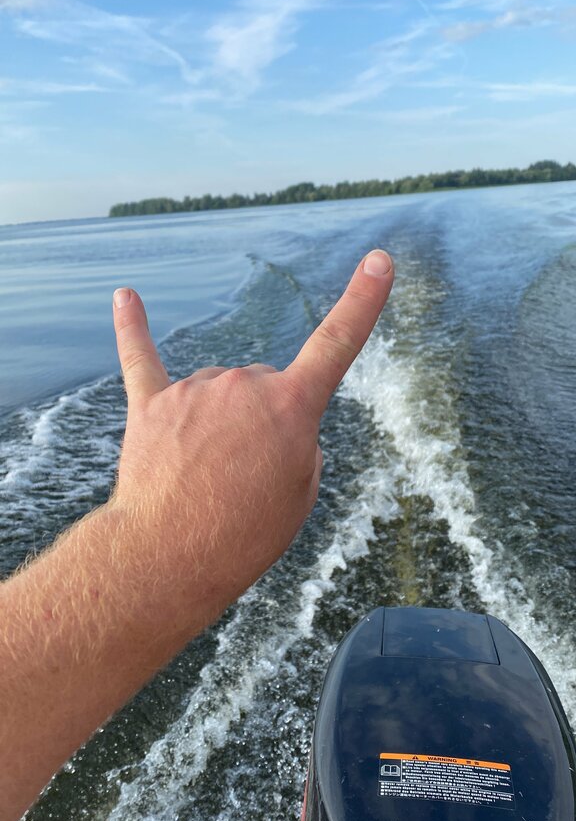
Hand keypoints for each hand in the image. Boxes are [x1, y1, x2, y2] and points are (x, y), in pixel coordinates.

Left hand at [111, 249, 393, 631]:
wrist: (170, 559)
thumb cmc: (244, 534)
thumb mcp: (300, 495)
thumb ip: (297, 443)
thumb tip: (265, 422)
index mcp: (292, 406)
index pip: (339, 343)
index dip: (364, 300)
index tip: (380, 261)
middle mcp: (244, 385)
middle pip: (264, 387)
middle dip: (261, 424)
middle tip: (245, 478)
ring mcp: (194, 391)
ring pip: (219, 392)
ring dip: (218, 425)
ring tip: (205, 476)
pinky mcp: (150, 404)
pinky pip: (141, 357)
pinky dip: (132, 328)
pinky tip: (125, 297)